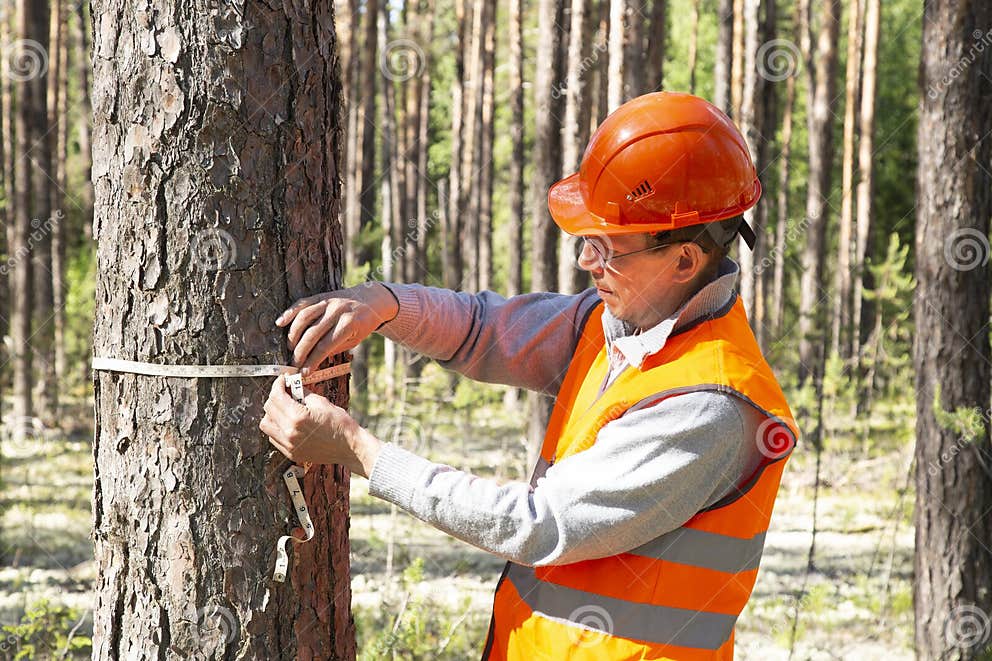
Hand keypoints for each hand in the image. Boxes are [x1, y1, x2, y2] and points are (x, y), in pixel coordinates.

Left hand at [259, 373, 382, 477]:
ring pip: (266, 425)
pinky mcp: (291, 453)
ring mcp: (289, 445)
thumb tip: (291, 386)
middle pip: (268, 409)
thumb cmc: (340, 425)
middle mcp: (289, 433)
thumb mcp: (321, 402)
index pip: (276, 396)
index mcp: (298, 417)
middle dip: (275, 397)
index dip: (278, 384)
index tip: (282, 380)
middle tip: (285, 392)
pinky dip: (277, 427)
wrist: (350, 448)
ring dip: (272, 414)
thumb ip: (302, 393)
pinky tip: (289, 423)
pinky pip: (274, 437)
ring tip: (285, 409)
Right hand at [275, 282, 398, 372]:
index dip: (312, 360)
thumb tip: (314, 360)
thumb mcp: (355, 339)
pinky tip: (280, 322)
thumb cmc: (363, 324)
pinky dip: (289, 313)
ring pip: (304, 317)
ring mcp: (328, 302)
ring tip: (289, 348)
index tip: (304, 372)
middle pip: (312, 334)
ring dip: (293, 334)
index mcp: (348, 324)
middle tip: (294, 364)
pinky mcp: (321, 296)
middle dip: (300, 352)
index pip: (325, 346)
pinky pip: (302, 303)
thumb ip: (335, 347)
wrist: (371, 299)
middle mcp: (336, 311)